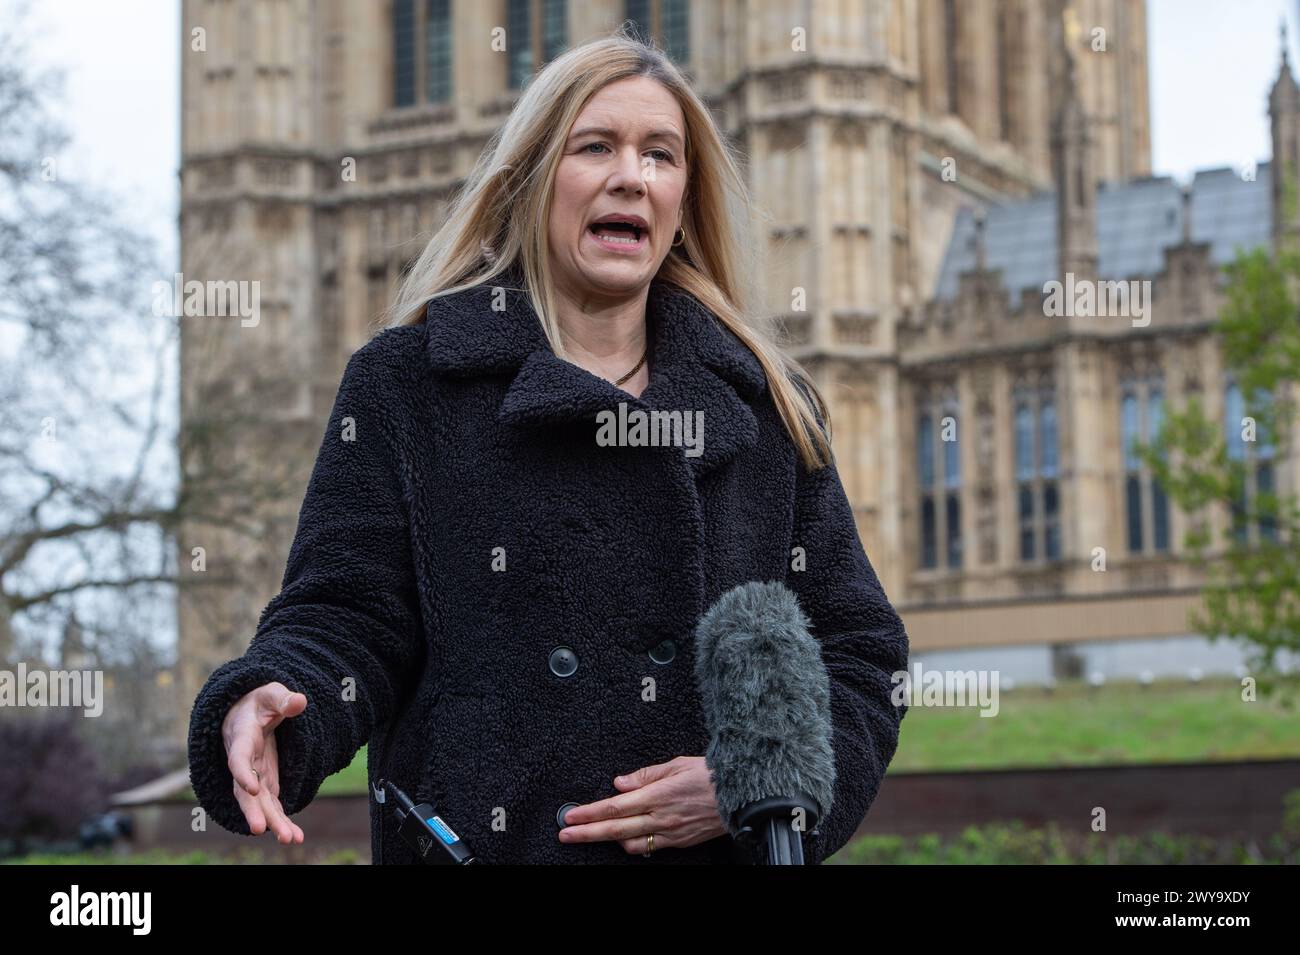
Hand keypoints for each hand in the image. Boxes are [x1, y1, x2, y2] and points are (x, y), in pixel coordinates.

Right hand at [221, 681, 307, 844]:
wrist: (245, 713)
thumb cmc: (259, 701)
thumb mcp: (270, 693)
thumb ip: (283, 698)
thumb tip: (300, 701)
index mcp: (242, 737)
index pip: (239, 757)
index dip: (243, 772)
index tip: (251, 787)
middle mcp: (244, 761)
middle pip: (245, 790)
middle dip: (254, 809)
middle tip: (262, 829)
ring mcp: (254, 774)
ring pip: (259, 802)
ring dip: (273, 821)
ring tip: (290, 839)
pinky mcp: (265, 782)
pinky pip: (271, 804)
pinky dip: (281, 820)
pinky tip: (294, 836)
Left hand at [557, 756, 727, 854]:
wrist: (743, 794)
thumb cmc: (712, 775)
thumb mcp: (677, 764)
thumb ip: (646, 775)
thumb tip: (620, 782)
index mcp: (658, 796)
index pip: (614, 807)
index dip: (589, 813)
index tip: (571, 816)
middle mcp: (661, 818)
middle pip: (615, 830)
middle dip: (587, 833)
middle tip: (565, 834)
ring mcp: (670, 834)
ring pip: (630, 844)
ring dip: (608, 841)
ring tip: (592, 834)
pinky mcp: (680, 843)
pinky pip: (650, 848)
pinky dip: (633, 845)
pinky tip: (625, 839)